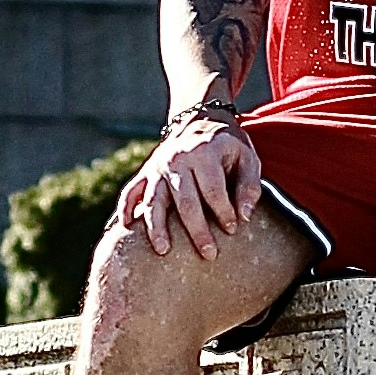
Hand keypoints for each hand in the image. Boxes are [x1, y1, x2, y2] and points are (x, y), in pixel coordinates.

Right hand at [121, 114, 271, 254]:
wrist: (199, 120)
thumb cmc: (227, 147)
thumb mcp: (248, 158)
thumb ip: (250, 186)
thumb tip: (245, 216)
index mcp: (203, 153)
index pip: (213, 190)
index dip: (223, 212)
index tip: (232, 230)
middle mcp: (176, 159)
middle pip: (185, 201)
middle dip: (197, 230)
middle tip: (209, 254)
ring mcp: (157, 167)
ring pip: (154, 200)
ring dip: (157, 227)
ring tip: (163, 250)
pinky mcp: (145, 173)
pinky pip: (131, 192)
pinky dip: (125, 208)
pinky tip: (125, 227)